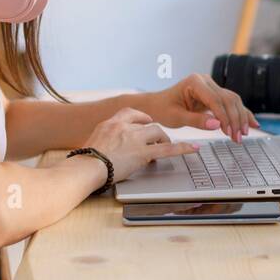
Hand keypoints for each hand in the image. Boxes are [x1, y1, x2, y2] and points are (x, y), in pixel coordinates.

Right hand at [83, 107, 197, 182]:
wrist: (86, 168)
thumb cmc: (85, 162)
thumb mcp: (94, 142)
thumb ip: (106, 139)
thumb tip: (113, 147)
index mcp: (111, 123)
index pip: (131, 112)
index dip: (141, 118)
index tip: (144, 122)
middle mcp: (125, 127)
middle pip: (147, 123)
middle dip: (154, 132)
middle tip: (156, 140)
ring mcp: (135, 138)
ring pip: (157, 132)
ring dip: (163, 139)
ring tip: (165, 147)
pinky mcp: (143, 152)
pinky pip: (167, 148)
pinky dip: (183, 148)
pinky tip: (193, 148)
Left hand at [145, 73, 259, 142]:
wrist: (156, 105)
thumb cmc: (163, 109)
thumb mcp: (176, 118)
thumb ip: (196, 121)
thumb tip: (217, 125)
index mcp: (195, 82)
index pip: (215, 100)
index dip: (224, 117)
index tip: (228, 132)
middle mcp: (206, 81)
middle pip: (228, 99)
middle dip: (235, 119)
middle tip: (237, 137)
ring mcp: (211, 86)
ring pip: (233, 101)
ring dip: (240, 118)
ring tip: (242, 134)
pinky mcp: (214, 94)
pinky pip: (230, 103)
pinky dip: (241, 114)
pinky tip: (251, 123)